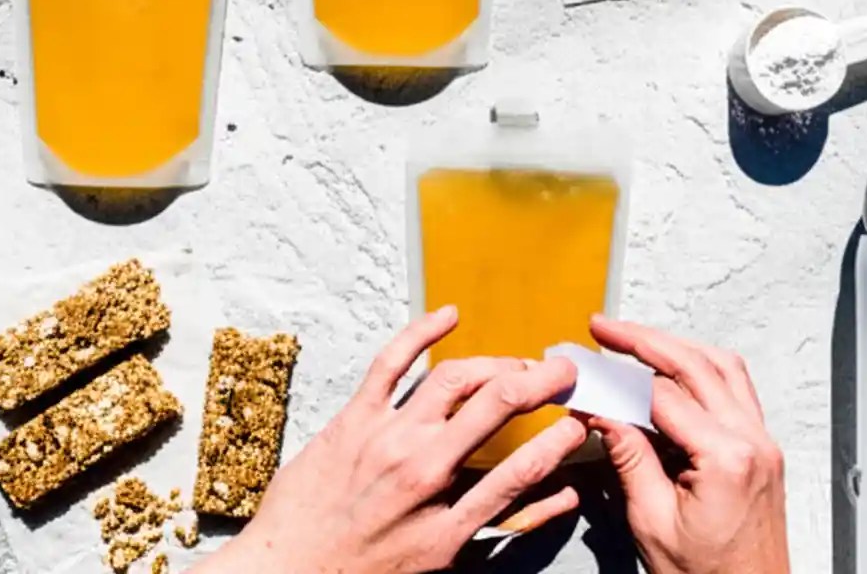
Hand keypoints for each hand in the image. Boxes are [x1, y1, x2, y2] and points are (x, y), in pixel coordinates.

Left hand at [193, 306, 586, 573]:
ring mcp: (385, 436)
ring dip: (495, 363)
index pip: (523, 468)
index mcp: (445, 514)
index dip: (560, 441)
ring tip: (517, 363)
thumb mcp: (442, 559)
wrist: (287, 569)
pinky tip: (449, 317)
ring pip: (453, 378)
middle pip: (496, 405)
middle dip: (542, 381)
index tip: (579, 422)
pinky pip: (390, 363)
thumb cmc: (362, 568)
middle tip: (564, 371)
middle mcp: (419, 467)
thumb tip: (559, 498)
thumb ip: (502, 522)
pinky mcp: (354, 418)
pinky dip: (421, 333)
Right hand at [587, 316, 788, 573]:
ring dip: (677, 347)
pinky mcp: (763, 451)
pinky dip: (702, 371)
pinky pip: (735, 391)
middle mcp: (753, 442)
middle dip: (645, 340)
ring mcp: (764, 444)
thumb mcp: (653, 522)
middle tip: (604, 329)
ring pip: (722, 368)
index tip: (586, 373)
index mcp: (727, 459)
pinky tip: (673, 372)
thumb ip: (629, 458)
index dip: (617, 380)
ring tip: (635, 341)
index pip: (662, 395)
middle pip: (696, 365)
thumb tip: (603, 412)